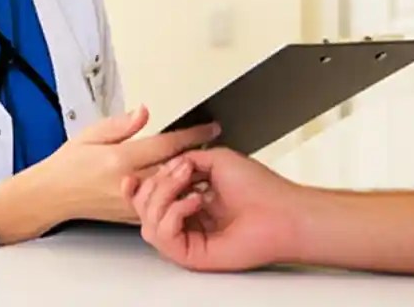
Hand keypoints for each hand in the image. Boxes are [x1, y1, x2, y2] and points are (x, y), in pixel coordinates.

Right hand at [35, 105, 220, 224]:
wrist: (52, 195)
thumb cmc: (69, 164)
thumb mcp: (91, 133)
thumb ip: (121, 124)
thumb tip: (144, 112)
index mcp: (120, 158)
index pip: (165, 144)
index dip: (192, 135)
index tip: (211, 128)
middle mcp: (128, 182)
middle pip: (174, 169)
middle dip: (199, 158)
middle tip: (219, 147)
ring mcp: (131, 201)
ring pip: (171, 190)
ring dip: (192, 179)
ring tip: (211, 168)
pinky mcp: (131, 215)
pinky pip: (161, 205)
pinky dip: (177, 195)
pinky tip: (189, 188)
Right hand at [122, 147, 304, 271]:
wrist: (282, 211)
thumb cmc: (261, 189)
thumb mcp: (216, 159)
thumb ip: (186, 158)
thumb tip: (164, 164)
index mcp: (190, 200)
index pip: (151, 197)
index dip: (137, 187)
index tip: (132, 175)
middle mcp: (186, 221)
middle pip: (143, 209)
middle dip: (155, 184)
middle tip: (179, 171)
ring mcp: (188, 239)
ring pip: (148, 223)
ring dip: (163, 195)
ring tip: (189, 183)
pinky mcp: (191, 254)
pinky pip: (163, 236)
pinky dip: (174, 212)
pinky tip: (195, 201)